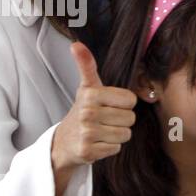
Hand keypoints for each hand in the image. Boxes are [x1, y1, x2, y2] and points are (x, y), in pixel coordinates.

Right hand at [52, 43, 137, 167]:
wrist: (65, 141)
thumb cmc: (83, 111)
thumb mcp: (86, 87)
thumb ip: (86, 66)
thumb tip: (76, 44)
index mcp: (90, 94)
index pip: (130, 100)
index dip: (124, 104)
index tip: (109, 105)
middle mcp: (87, 112)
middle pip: (130, 118)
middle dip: (121, 120)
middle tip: (105, 120)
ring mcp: (87, 133)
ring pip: (125, 134)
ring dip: (117, 135)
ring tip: (102, 131)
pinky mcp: (88, 151)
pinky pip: (117, 148)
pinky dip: (110, 147)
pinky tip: (98, 143)